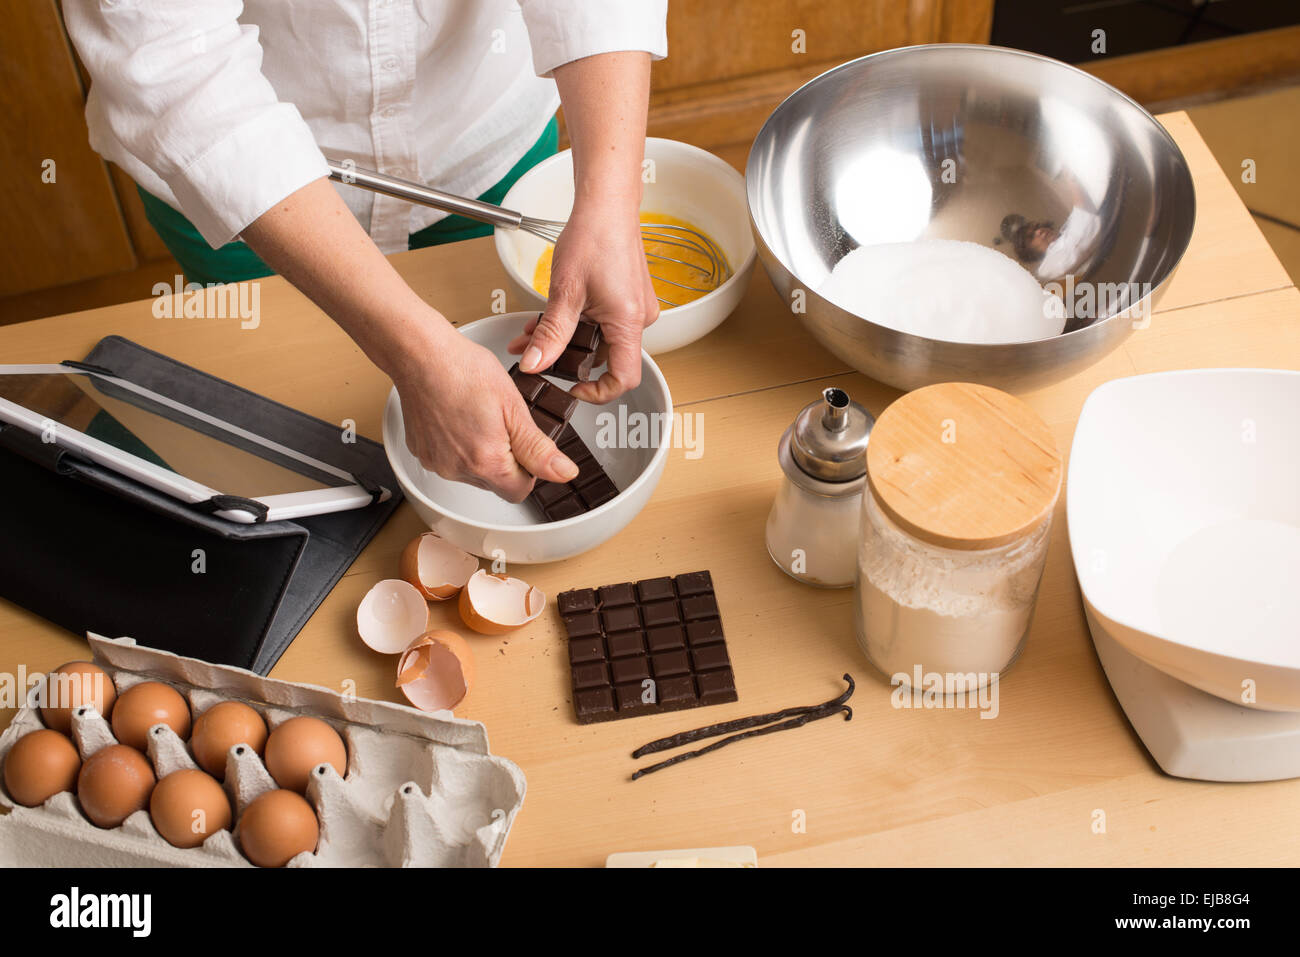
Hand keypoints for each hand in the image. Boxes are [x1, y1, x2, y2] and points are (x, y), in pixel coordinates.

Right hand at [391, 325, 578, 500]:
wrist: (421, 355)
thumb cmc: (465, 371)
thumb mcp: (514, 407)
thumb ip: (539, 448)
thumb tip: (564, 473)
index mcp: (486, 462)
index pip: (520, 491)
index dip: (529, 470)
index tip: (524, 444)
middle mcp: (458, 470)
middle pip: (495, 484)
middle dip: (505, 462)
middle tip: (501, 423)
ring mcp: (436, 464)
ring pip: (472, 474)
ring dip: (481, 455)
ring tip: (478, 417)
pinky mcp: (421, 453)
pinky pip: (449, 462)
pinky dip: (458, 447)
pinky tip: (458, 419)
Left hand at [507, 200, 657, 402]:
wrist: (606, 205)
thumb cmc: (593, 237)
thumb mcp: (564, 292)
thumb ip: (550, 334)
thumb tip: (535, 364)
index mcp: (629, 322)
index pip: (623, 379)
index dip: (598, 392)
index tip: (572, 389)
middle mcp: (639, 319)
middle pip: (606, 359)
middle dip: (567, 360)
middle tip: (538, 355)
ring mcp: (634, 308)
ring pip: (600, 340)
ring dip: (567, 340)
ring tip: (534, 333)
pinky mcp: (628, 298)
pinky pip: (603, 322)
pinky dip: (577, 324)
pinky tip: (551, 317)